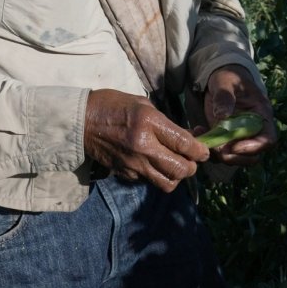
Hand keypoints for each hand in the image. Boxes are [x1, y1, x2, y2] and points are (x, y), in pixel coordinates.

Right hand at [84, 89, 208, 192]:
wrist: (81, 121)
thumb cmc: (113, 105)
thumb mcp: (143, 104)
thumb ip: (166, 123)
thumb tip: (187, 137)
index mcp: (149, 123)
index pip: (184, 144)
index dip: (201, 150)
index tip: (205, 151)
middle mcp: (144, 146)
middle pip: (181, 169)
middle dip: (192, 166)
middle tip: (192, 160)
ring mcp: (134, 163)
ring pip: (167, 183)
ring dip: (177, 177)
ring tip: (175, 166)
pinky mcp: (125, 173)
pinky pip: (150, 181)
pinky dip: (157, 176)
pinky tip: (155, 165)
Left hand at [201, 65, 276, 165]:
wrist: (221, 80)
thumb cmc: (229, 77)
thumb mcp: (226, 81)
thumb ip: (225, 96)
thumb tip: (223, 115)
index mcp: (262, 115)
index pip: (268, 139)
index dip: (254, 147)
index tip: (235, 146)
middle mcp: (254, 130)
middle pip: (253, 156)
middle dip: (235, 157)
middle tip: (216, 150)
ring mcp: (239, 137)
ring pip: (236, 157)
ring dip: (219, 155)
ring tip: (203, 138)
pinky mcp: (225, 139)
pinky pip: (220, 151)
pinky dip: (208, 148)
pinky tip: (198, 132)